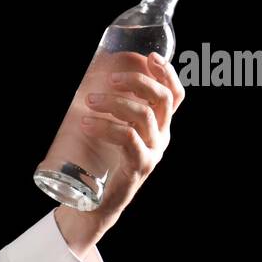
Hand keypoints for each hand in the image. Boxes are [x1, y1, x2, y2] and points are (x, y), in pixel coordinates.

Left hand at [79, 51, 185, 222]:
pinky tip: (87, 122)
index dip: (168, 73)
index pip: (174, 95)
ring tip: (89, 100)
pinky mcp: (140, 166)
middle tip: (109, 79)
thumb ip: (110, 107)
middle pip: (163, 99)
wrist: (94, 204)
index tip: (150, 58)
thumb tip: (93, 75)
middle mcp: (161, 136)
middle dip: (138, 82)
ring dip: (115, 103)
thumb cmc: (99, 162)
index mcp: (159, 125)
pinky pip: (129, 138)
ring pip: (144, 116)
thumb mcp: (110, 129)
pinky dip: (107, 126)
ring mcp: (153, 152)